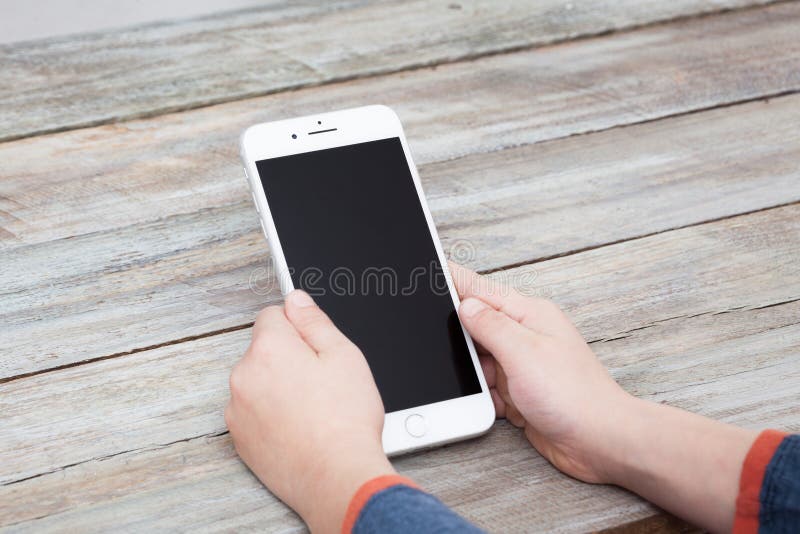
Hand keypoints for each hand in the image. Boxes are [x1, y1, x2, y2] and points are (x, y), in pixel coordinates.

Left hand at [225, 290, 394, 532]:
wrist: (336, 476)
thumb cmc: (345, 419)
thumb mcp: (344, 355)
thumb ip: (314, 321)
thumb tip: (296, 300)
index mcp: (269, 347)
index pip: (273, 315)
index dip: (299, 328)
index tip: (315, 349)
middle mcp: (244, 374)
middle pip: (264, 350)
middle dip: (288, 358)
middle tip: (321, 383)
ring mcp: (237, 408)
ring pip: (258, 382)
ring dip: (276, 387)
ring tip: (311, 410)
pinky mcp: (238, 438)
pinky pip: (252, 412)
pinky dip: (269, 415)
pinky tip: (298, 428)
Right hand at [449, 261, 632, 483]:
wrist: (600, 442)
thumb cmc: (575, 396)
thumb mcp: (524, 352)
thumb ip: (490, 326)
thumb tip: (465, 305)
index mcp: (528, 314)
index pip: (480, 289)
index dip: (452, 280)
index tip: (427, 270)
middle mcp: (524, 335)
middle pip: (474, 324)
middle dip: (459, 337)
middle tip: (445, 345)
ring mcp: (521, 364)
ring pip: (477, 358)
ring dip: (474, 372)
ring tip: (489, 384)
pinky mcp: (518, 391)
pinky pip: (486, 386)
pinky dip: (484, 395)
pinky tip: (497, 403)